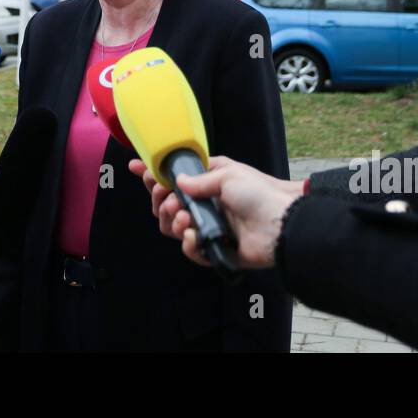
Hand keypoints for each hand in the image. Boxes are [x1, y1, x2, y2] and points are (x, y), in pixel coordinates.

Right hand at [128, 156, 300, 269]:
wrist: (281, 223)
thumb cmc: (258, 192)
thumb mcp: (228, 175)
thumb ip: (199, 179)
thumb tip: (177, 181)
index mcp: (208, 182)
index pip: (175, 178)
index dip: (154, 174)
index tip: (136, 167)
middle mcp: (205, 204)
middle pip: (166, 205)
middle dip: (160, 201)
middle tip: (168, 199)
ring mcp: (209, 227)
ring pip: (173, 228)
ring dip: (172, 222)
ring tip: (185, 218)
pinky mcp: (214, 249)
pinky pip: (191, 249)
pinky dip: (189, 243)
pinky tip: (195, 236)